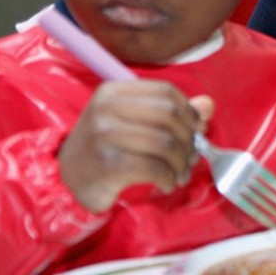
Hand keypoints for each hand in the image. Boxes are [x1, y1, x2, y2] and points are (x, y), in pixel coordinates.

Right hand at [59, 80, 205, 212]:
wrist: (67, 181)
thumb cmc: (106, 148)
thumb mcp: (134, 123)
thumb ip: (172, 112)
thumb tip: (208, 106)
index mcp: (113, 91)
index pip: (165, 91)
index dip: (189, 110)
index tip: (197, 129)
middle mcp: (106, 108)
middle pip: (169, 115)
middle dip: (189, 139)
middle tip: (192, 157)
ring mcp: (103, 135)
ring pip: (165, 143)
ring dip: (182, 163)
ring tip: (181, 174)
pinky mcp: (106, 164)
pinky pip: (154, 167)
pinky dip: (169, 177)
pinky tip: (167, 183)